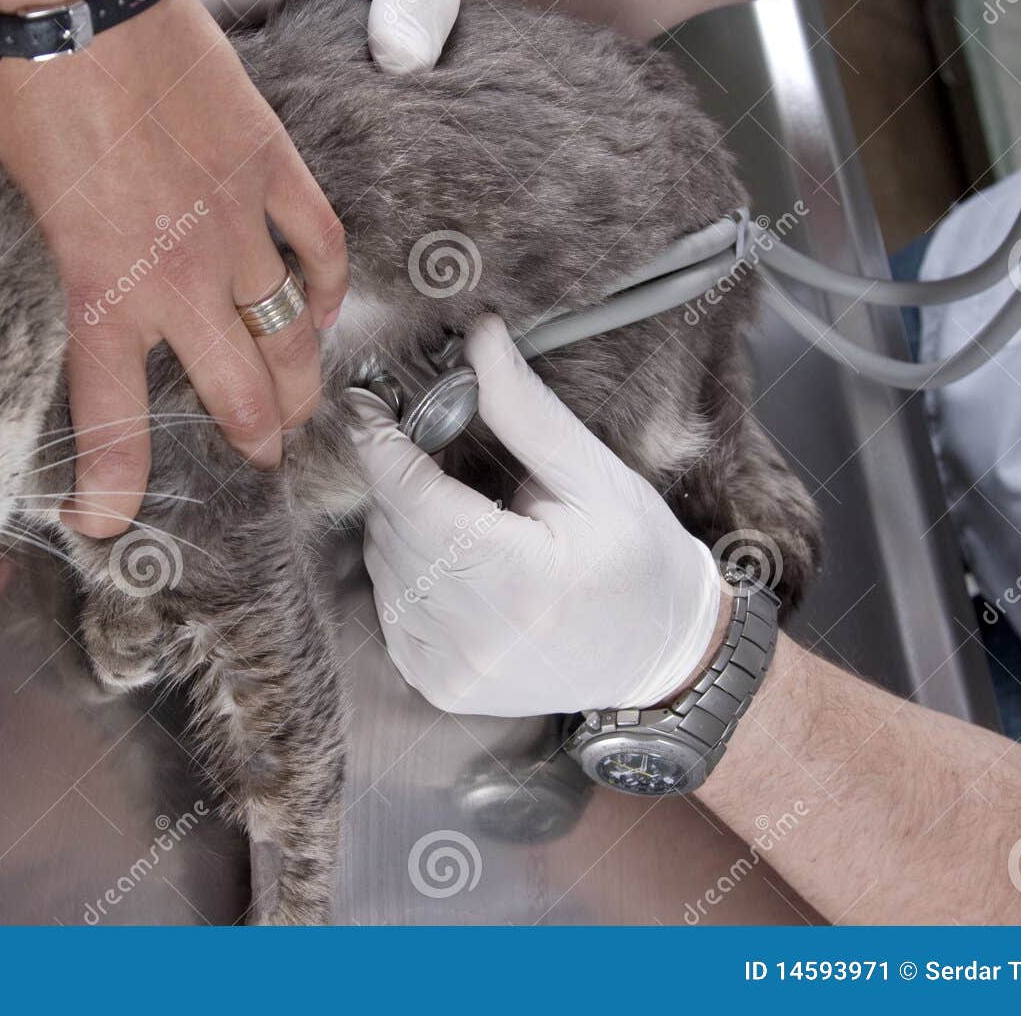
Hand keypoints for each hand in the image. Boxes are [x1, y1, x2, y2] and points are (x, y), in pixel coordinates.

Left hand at [0, 0, 345, 536]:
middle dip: (255, 440)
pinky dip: (324, 287)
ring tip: (300, 404)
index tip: (106, 524)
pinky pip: (318, 246)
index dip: (114, 490)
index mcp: (99, 289)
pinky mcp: (270, 166)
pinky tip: (318, 306)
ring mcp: (236, 222)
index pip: (115, 420)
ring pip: (294, 334)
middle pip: (243, 395)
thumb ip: (10, 226)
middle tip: (258, 454)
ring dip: (302, 382)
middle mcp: (179, 276)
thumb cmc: (6, 76)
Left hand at [346, 315, 723, 715]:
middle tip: (430, 445)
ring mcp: (451, 670)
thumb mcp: (593, 474)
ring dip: (402, 524)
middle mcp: (476, 637)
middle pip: (393, 528)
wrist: (659, 655)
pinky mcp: (438, 685)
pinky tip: (453, 556)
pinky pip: (390, 606)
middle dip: (400, 478)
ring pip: (383, 566)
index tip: (361, 400)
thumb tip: (477, 334)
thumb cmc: (636, 554)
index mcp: (521, 579)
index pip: (414, 498)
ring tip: (460, 508)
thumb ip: (524, 409)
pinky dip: (407, 570)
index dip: (378, 444)